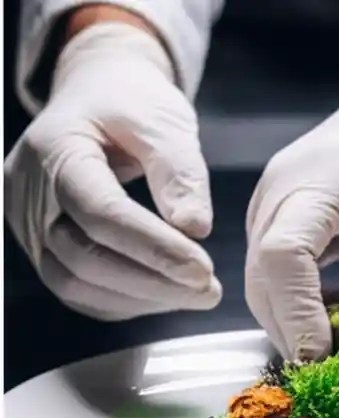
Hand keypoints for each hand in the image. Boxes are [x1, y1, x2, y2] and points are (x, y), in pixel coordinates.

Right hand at [3, 18, 218, 319]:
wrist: (98, 95)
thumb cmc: (132, 103)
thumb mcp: (164, 121)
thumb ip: (179, 172)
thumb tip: (195, 228)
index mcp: (56, 149)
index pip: (99, 211)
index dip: (153, 248)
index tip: (203, 269)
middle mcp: (29, 191)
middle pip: (83, 256)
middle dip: (152, 280)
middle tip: (209, 290)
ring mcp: (28, 222)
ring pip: (75, 282)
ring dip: (140, 297)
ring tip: (195, 293)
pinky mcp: (41, 245)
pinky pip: (76, 288)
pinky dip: (123, 300)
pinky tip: (165, 292)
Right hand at [245, 35, 338, 361]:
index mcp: (317, 182)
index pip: (283, 257)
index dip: (300, 315)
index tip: (330, 357)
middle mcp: (278, 192)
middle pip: (264, 279)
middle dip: (299, 332)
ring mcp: (270, 205)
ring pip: (263, 285)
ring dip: (302, 323)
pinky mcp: (277, 219)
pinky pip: (275, 275)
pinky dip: (304, 305)